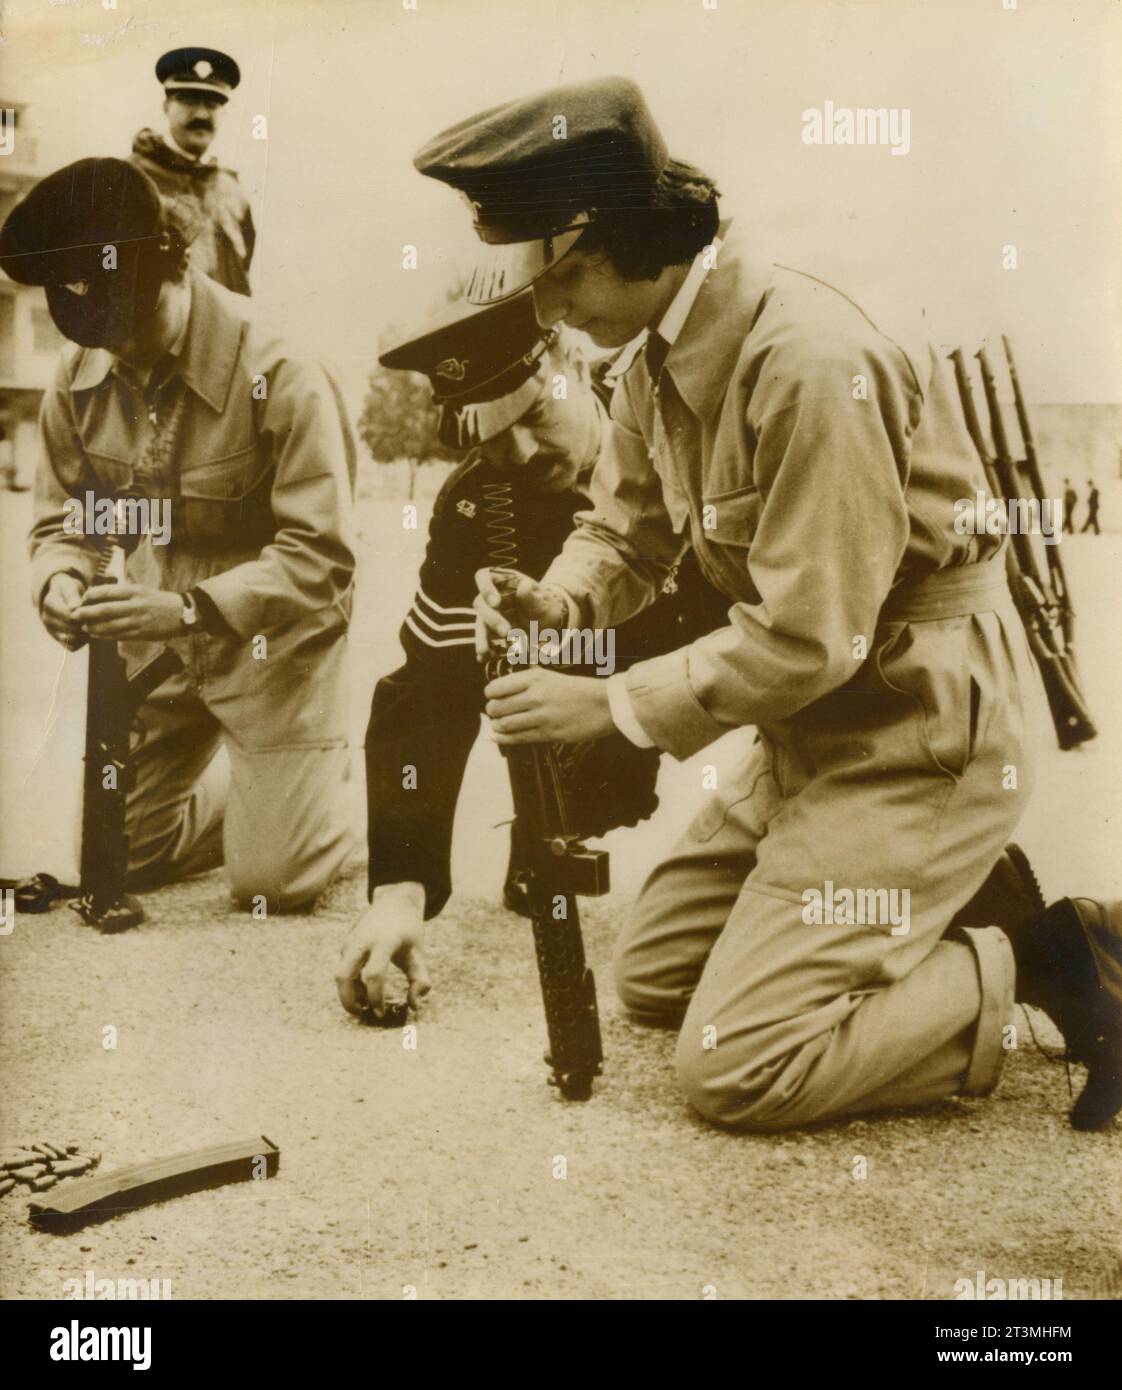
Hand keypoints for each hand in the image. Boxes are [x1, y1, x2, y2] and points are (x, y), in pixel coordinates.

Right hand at [41, 572, 88, 648]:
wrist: (63, 596)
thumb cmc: (69, 589)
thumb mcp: (70, 587)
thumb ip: (72, 596)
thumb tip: (74, 607)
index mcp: (49, 604)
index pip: (69, 616)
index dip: (83, 615)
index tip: (91, 609)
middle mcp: (47, 619)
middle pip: (71, 629)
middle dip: (85, 624)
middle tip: (93, 618)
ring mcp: (51, 631)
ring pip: (71, 640)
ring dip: (84, 634)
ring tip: (90, 623)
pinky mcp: (58, 640)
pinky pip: (73, 647)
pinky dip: (82, 642)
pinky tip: (86, 631)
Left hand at [74, 582, 185, 640]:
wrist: (182, 613)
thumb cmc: (159, 601)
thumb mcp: (142, 590)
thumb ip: (123, 592)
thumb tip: (99, 595)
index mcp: (134, 591)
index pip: (106, 592)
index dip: (91, 596)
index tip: (83, 598)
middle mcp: (135, 605)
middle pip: (104, 610)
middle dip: (86, 613)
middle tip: (75, 615)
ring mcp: (138, 621)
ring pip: (109, 625)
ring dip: (93, 627)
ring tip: (84, 628)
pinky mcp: (142, 633)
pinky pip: (119, 635)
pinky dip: (105, 636)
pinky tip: (96, 635)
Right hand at [335, 882, 431, 1018]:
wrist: (396, 901)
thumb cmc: (409, 931)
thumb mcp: (419, 953)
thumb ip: (420, 980)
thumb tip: (414, 1007)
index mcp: (385, 941)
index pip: (375, 974)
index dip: (376, 997)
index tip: (381, 1012)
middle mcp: (363, 939)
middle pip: (343, 975)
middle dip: (347, 1000)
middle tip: (360, 1014)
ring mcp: (351, 940)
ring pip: (340, 973)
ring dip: (349, 992)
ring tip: (366, 1002)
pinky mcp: (346, 942)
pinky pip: (343, 967)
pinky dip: (351, 983)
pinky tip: (364, 988)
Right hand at [473, 568, 567, 661]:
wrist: (549, 622)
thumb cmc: (544, 604)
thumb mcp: (542, 599)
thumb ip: (531, 595)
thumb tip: (524, 586)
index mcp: (501, 581)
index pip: (484, 577)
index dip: (485, 588)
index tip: (496, 602)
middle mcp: (491, 598)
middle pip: (481, 604)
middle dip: (492, 620)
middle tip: (507, 632)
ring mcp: (489, 615)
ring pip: (480, 625)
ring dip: (482, 638)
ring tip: (485, 652)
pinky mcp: (491, 632)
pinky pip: (484, 640)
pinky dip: (484, 650)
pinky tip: (484, 659)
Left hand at [484, 665, 614, 743]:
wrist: (605, 705)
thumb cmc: (578, 690)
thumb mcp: (551, 676)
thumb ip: (527, 681)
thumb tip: (502, 689)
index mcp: (535, 678)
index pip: (497, 687)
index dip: (490, 694)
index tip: (492, 697)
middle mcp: (536, 696)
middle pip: (496, 707)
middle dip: (492, 712)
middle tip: (495, 713)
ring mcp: (542, 716)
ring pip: (504, 724)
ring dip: (497, 726)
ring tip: (499, 725)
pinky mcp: (548, 734)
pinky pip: (517, 738)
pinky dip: (503, 739)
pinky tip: (499, 737)